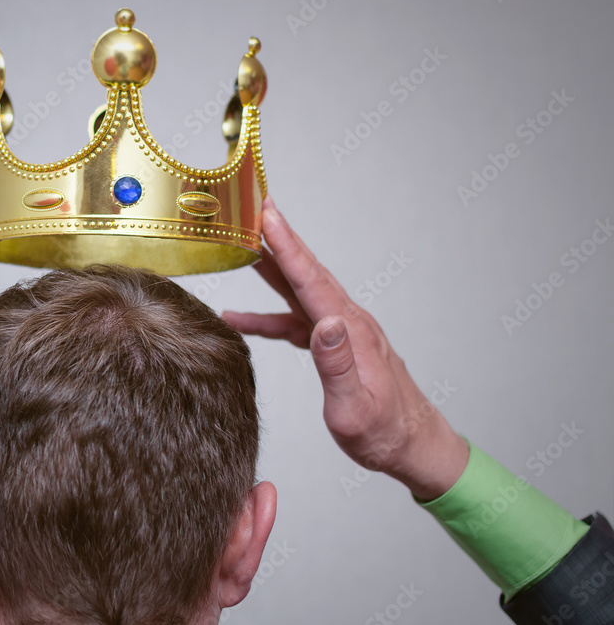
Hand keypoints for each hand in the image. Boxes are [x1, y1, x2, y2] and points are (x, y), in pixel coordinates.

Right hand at [223, 198, 467, 500]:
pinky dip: (270, 315)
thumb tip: (325, 323)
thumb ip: (337, 365)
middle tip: (256, 210)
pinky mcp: (337, 346)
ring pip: (300, 292)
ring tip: (245, 248)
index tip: (268, 216)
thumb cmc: (385, 433)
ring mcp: (343, 333)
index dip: (287, 247)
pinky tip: (243, 319)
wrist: (413, 445)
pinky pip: (297, 320)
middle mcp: (348, 324)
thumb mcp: (355, 409)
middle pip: (307, 274)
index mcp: (351, 332)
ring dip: (274, 270)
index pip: (312, 281)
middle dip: (281, 241)